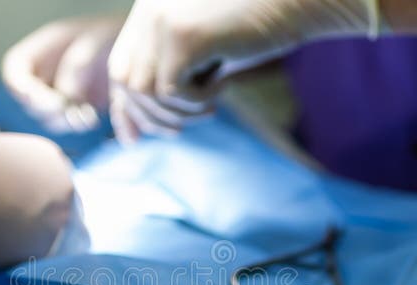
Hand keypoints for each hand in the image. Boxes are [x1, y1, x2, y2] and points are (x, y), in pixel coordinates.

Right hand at [2, 16, 122, 132]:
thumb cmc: (117, 34)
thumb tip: (66, 97)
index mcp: (44, 48)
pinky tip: (93, 118)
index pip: (15, 70)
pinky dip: (79, 123)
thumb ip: (77, 65)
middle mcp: (49, 72)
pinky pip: (70, 122)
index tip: (36, 98)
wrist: (143, 50)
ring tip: (85, 114)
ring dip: (64, 119)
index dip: (20, 87)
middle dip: (47, 108)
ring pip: (49, 116)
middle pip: (30, 100)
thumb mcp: (95, 41)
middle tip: (69, 108)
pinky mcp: (80, 107)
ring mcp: (63, 91)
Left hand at [108, 0, 379, 142]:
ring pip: (146, 92)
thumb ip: (166, 84)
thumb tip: (131, 133)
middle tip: (181, 128)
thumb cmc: (256, 33)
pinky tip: (221, 88)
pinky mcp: (182, 36)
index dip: (125, 108)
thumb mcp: (203, 62)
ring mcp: (162, 21)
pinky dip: (195, 101)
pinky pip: (171, 92)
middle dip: (150, 117)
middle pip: (126, 83)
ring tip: (209, 106)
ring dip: (178, 112)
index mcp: (149, 13)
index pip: (120, 68)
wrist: (296, 6)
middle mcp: (149, 12)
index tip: (136, 139)